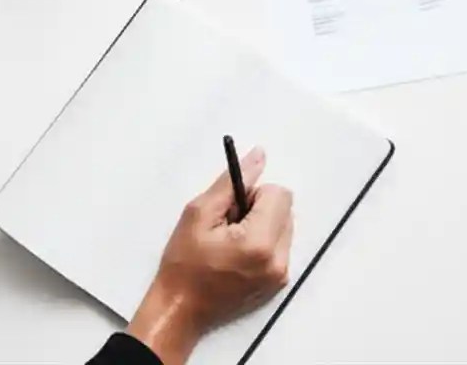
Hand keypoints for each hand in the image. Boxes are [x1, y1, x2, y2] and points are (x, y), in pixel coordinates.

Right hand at [128, 147, 292, 364]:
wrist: (181, 309)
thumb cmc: (184, 262)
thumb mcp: (199, 214)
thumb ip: (232, 183)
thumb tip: (258, 156)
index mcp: (260, 242)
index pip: (279, 194)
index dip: (253, 194)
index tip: (231, 209)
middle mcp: (278, 260)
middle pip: (285, 209)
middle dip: (259, 208)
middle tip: (228, 225)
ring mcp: (281, 274)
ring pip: (284, 227)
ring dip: (262, 225)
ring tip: (231, 241)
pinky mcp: (278, 284)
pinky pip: (280, 247)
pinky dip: (263, 242)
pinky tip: (237, 255)